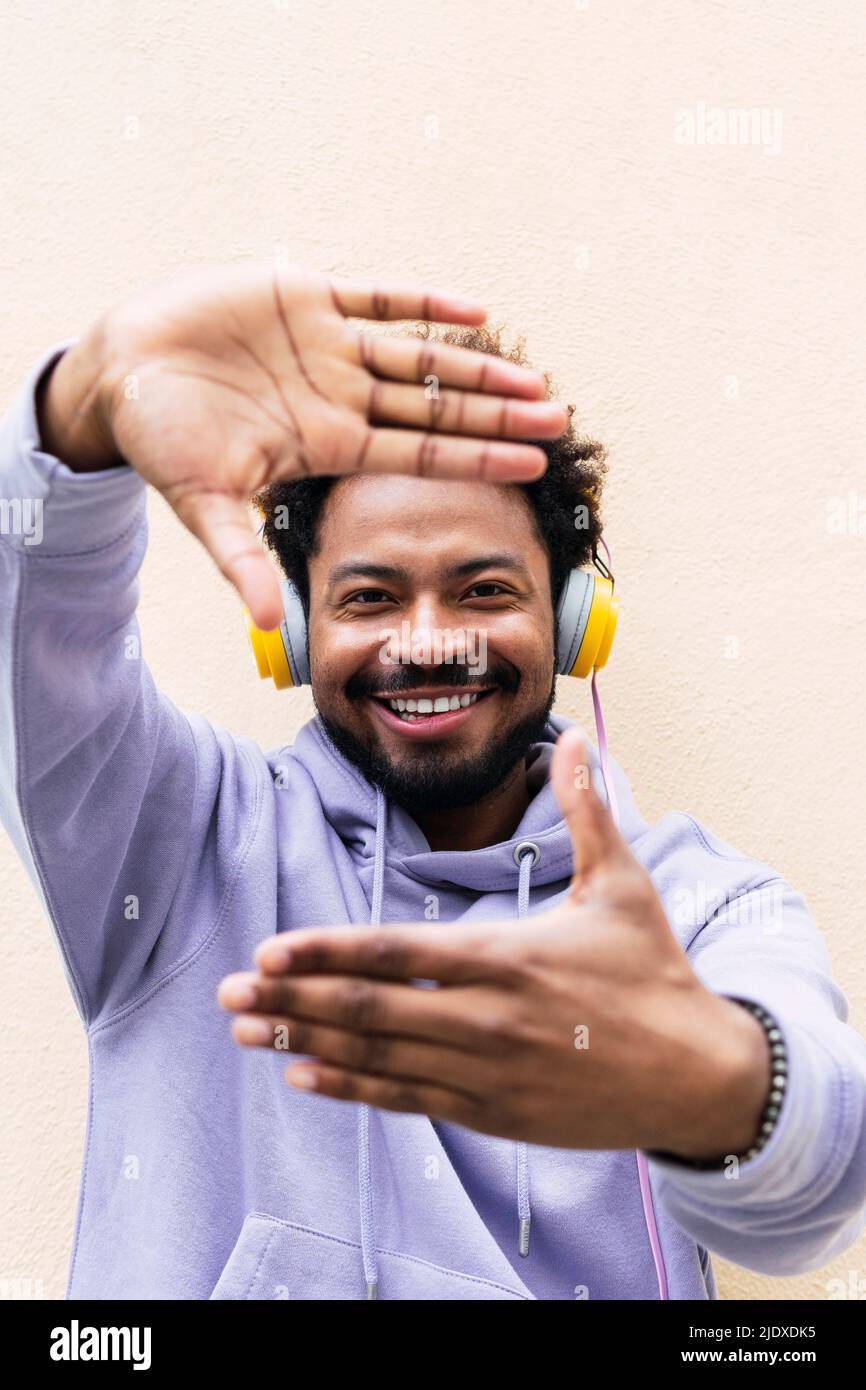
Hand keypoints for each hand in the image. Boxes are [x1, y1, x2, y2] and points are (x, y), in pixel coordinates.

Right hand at [41, 262, 564, 626]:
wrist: (124, 370)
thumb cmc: (163, 439)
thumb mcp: (203, 504)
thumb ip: (240, 559)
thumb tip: (270, 626)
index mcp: (329, 444)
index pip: (420, 453)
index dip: (477, 458)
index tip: (532, 467)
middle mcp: (341, 397)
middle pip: (436, 406)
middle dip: (497, 412)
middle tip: (558, 420)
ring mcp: (329, 347)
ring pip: (418, 356)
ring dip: (475, 364)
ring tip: (532, 376)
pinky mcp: (306, 298)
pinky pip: (376, 297)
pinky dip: (420, 303)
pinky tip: (473, 312)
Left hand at [218, 727, 769, 1153]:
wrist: (699, 1075)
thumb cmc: (655, 973)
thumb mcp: (623, 885)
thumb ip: (586, 811)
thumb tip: (574, 738)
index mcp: (508, 958)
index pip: (396, 953)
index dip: (326, 951)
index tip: (269, 949)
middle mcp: (486, 1019)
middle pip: (367, 1010)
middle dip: (290, 1000)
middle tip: (227, 992)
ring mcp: (485, 1075)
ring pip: (376, 1059)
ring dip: (303, 1044)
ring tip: (245, 1033)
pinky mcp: (492, 1113)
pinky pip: (406, 1101)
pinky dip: (351, 1088)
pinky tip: (305, 1077)